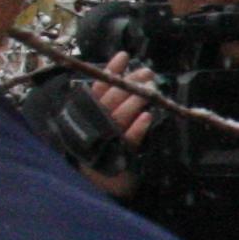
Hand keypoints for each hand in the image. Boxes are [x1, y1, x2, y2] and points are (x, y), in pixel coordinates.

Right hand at [83, 52, 152, 199]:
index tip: (125, 55)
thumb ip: (108, 98)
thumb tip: (125, 72)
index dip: (111, 71)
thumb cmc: (103, 146)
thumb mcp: (101, 120)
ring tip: (150, 90)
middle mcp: (95, 124)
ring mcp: (106, 139)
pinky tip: (147, 118)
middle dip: (130, 83)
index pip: (99, 88)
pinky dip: (137, 128)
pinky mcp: (118, 156)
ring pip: (119, 116)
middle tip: (148, 73)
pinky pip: (127, 139)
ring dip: (135, 101)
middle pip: (112, 99)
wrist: (100, 184)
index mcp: (88, 113)